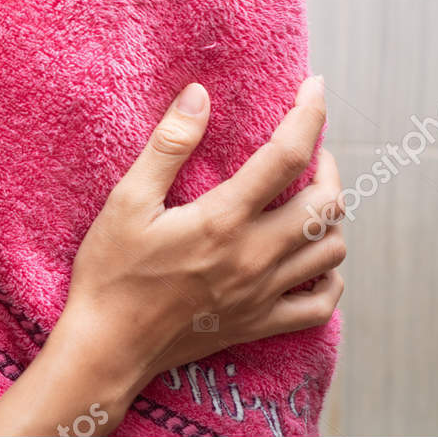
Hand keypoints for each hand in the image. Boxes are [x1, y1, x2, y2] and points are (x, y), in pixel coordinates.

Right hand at [0, 77, 344, 435]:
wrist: (107, 349)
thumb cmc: (110, 273)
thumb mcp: (127, 201)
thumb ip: (168, 146)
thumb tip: (199, 95)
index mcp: (222, 220)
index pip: (287, 156)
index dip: (310, 115)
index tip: (315, 87)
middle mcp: (253, 256)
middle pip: (326, 204)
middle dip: (328, 165)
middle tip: (308, 148)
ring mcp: (261, 294)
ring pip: (331, 250)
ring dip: (330, 216)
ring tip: (308, 197)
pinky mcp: (259, 323)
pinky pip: (321, 305)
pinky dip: (329, 277)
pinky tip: (312, 259)